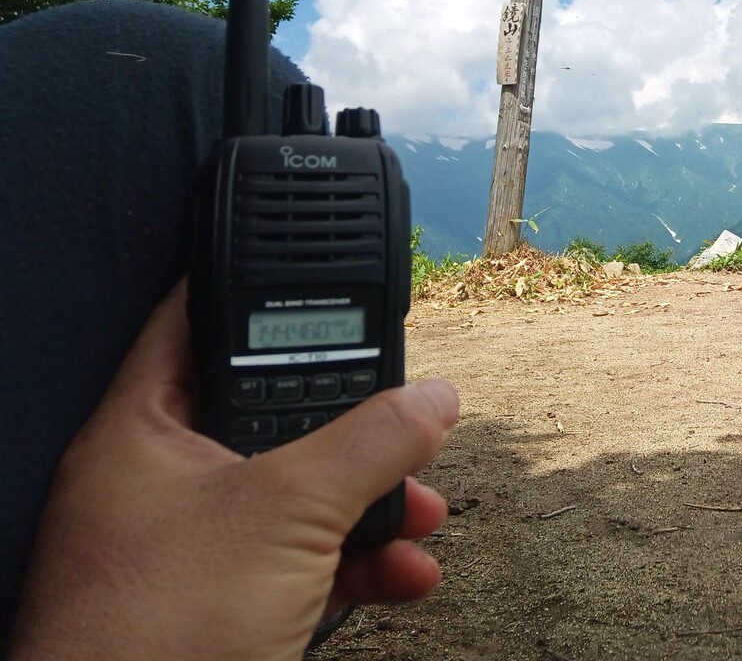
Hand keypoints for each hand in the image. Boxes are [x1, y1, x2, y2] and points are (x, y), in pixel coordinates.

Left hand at [9, 280, 458, 659]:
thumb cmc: (157, 635)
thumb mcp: (287, 512)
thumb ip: (369, 442)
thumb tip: (433, 396)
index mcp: (142, 433)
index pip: (196, 324)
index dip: (261, 297)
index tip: (327, 282)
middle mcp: (162, 482)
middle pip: (272, 417)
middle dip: (354, 428)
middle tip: (404, 422)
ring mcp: (191, 550)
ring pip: (297, 497)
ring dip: (370, 503)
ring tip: (420, 509)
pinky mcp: (220, 608)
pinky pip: (302, 563)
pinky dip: (357, 563)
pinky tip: (402, 572)